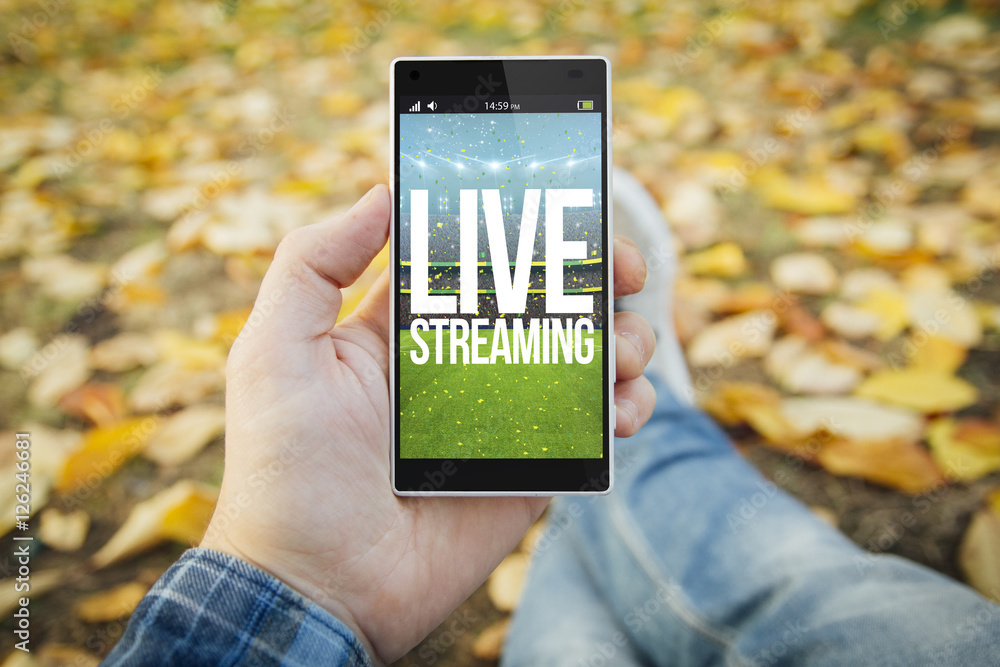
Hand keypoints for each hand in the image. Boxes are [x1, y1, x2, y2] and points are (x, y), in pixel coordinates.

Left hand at [200, 185, 656, 662]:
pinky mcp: (530, 465)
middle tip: (624, 268)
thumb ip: (312, 263)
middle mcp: (459, 361)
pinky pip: (592, 425)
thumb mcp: (274, 352)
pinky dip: (624, 407)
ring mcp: (501, 414)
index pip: (474, 257)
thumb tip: (379, 193)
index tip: (562, 206)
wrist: (320, 586)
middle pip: (544, 298)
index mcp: (404, 328)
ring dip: (621, 338)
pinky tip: (619, 408)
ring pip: (581, 355)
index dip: (520, 228)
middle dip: (592, 275)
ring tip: (624, 347)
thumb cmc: (284, 470)